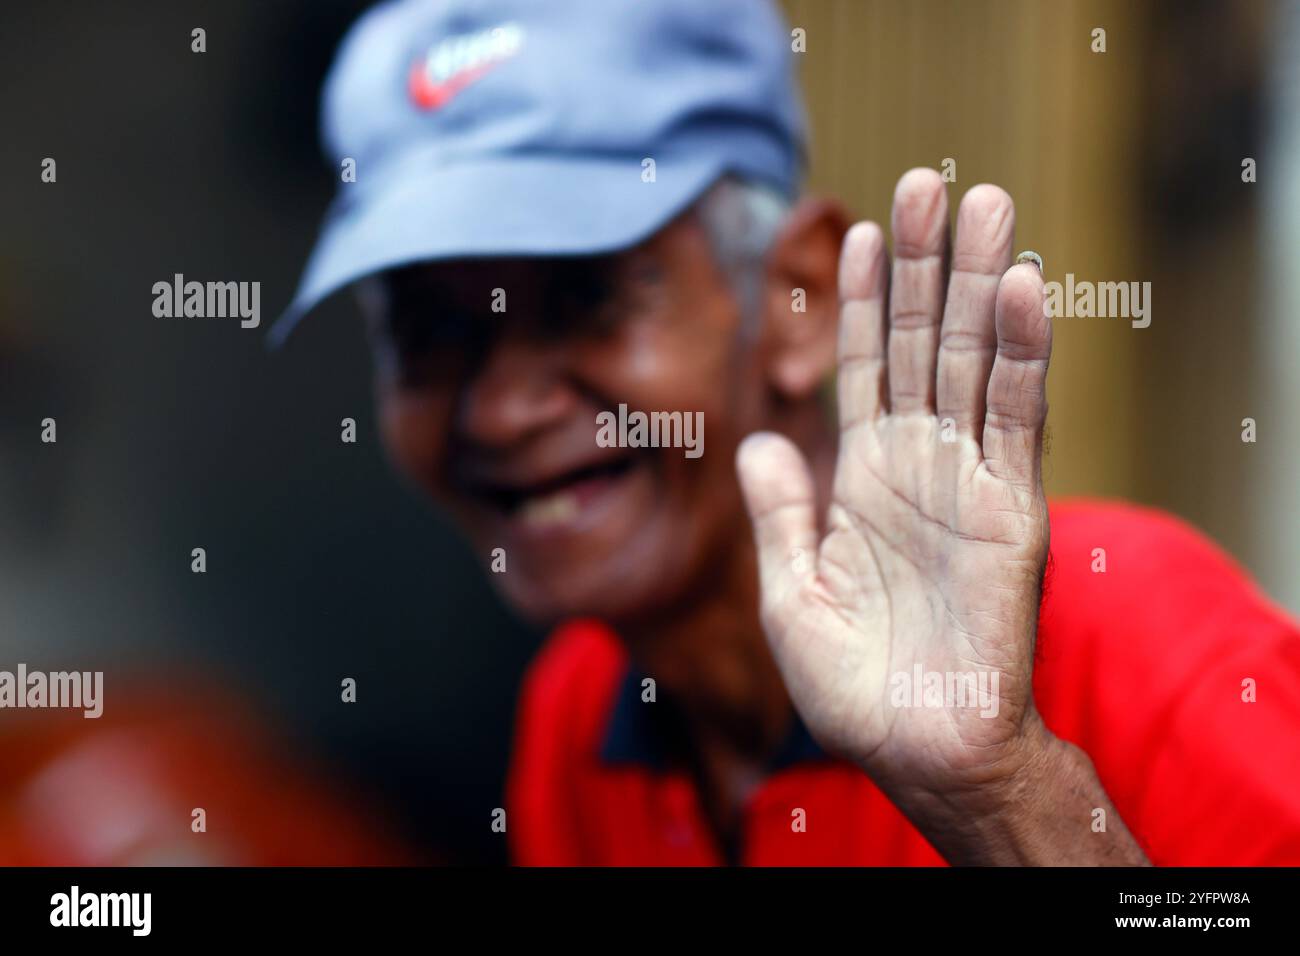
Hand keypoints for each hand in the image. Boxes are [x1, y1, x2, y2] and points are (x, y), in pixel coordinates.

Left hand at [737, 169, 1052, 814]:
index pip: (867, 368)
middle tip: (930, 182)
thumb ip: (783, 511)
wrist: (915, 749)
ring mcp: (969, 482)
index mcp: (866, 480)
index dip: (864, 301)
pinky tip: (1017, 289)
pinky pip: (1017, 421)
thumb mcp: (792, 590)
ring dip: (979, 284)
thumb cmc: (852, 686)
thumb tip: (759, 438)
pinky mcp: (1011, 511)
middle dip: (925, 265)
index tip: (860, 232)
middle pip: (925, 344)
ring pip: (976, 363)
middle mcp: (921, 466)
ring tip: (985, 205)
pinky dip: (1021, 355)